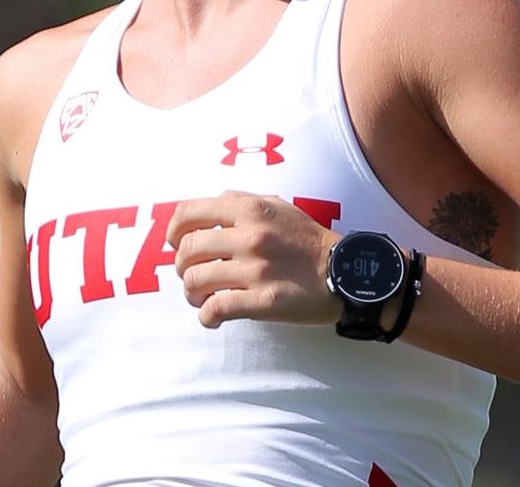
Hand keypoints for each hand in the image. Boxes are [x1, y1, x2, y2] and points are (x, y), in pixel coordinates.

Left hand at [165, 191, 343, 328]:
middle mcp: (250, 236)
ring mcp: (256, 270)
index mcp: (250, 210)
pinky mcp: (263, 301)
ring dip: (191, 294)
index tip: (175, 244)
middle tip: (190, 276)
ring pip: (196, 281)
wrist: (346, 271)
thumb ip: (242, 201)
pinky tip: (212, 318)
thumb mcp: (278, 207)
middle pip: (187, 251)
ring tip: (201, 298)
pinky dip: (206, 317)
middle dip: (181, 267)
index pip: (188, 213)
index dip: (173, 231)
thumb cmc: (308, 240)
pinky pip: (217, 310)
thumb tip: (210, 205)